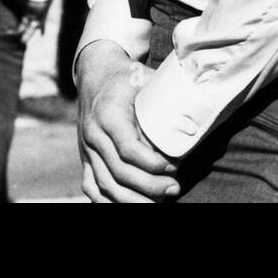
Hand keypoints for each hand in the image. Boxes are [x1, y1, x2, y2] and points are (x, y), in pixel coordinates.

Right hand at [76, 40, 179, 202]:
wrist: (96, 73)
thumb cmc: (127, 78)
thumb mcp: (147, 80)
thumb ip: (167, 100)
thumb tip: (192, 128)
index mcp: (108, 113)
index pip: (128, 149)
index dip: (152, 165)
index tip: (174, 168)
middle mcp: (93, 133)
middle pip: (119, 172)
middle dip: (149, 187)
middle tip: (174, 189)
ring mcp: (86, 148)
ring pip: (105, 185)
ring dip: (133, 200)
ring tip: (159, 202)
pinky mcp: (85, 157)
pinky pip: (91, 187)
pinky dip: (108, 202)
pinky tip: (130, 205)